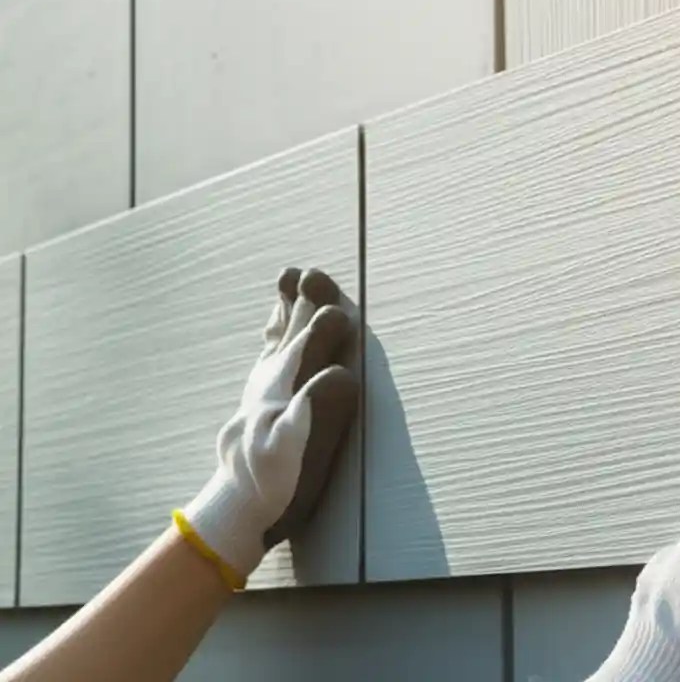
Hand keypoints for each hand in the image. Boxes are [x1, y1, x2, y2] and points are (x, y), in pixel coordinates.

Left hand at [175, 268, 358, 587]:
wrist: (237, 507)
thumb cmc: (275, 482)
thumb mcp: (298, 450)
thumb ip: (318, 408)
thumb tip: (340, 373)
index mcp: (289, 384)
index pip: (315, 337)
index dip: (328, 321)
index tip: (338, 315)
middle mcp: (275, 378)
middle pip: (296, 328)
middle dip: (306, 301)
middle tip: (306, 273)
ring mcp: (266, 387)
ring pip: (280, 336)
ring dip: (289, 309)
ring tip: (289, 280)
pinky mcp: (262, 400)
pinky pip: (271, 352)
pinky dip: (277, 331)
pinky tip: (277, 327)